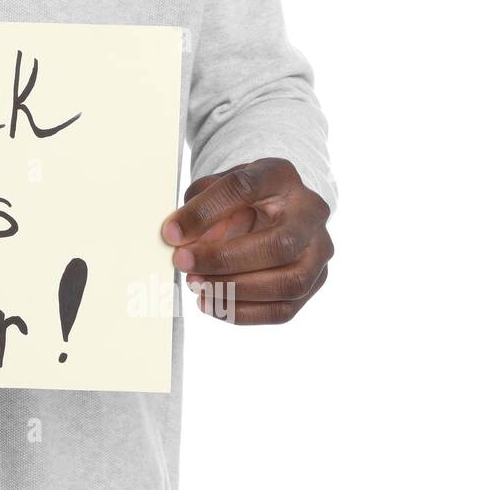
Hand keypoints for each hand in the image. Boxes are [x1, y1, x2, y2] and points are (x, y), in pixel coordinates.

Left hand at [161, 157, 332, 324]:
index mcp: (281, 176)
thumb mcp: (217, 186)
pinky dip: (242, 313)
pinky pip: (284, 310)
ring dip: (235, 291)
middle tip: (183, 263)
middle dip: (224, 259)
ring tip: (196, 285)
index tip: (171, 232)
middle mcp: (310, 213)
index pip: (245, 188)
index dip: (205, 212)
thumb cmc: (241, 197)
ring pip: (289, 283)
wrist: (274, 206)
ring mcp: (319, 251)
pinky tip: (211, 303)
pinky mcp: (314, 282)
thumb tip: (178, 237)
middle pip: (280, 244)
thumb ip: (199, 206)